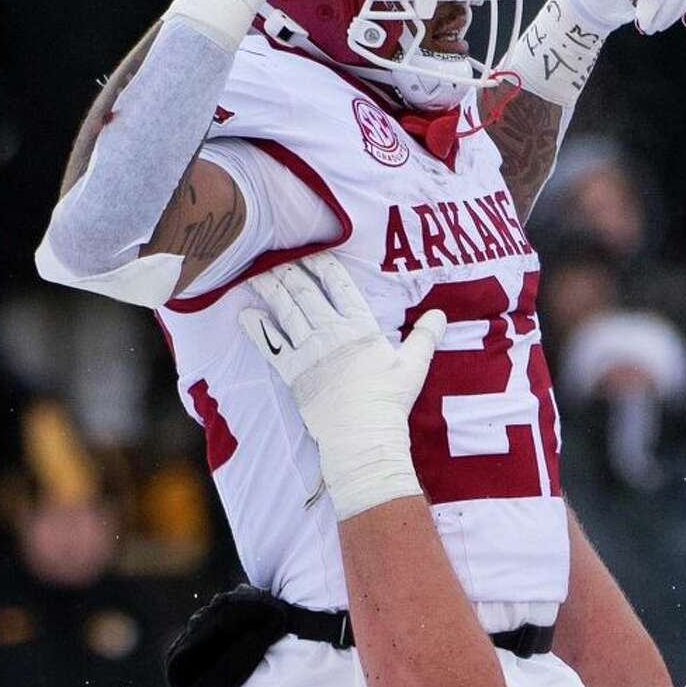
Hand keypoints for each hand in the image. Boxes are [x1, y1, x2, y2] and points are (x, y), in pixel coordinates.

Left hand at [240, 256, 441, 519]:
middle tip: (277, 258)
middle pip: (305, 291)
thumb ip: (425, 336)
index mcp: (359, 326)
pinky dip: (257, 329)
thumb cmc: (389, 401)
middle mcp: (330, 332)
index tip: (311, 251)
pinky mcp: (292, 373)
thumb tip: (441, 314)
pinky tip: (244, 315)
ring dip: (270, 290)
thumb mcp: (414, 366)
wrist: (362, 435)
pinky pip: (270, 346)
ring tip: (257, 275)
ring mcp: (309, 351)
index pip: (339, 284)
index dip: (323, 264)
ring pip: (286, 311)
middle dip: (291, 271)